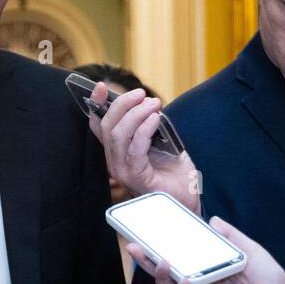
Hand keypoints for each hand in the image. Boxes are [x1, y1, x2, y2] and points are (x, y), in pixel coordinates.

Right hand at [89, 84, 200, 212]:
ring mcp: (123, 170)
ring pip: (117, 135)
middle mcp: (115, 161)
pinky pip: (135, 149)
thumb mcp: (161, 141)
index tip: (101, 86)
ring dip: (136, 115)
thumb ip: (149, 125)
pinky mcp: (136, 177)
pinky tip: (156, 119)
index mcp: (117, 151)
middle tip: (143, 95)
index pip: (99, 125)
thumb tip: (147, 104)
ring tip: (154, 104)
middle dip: (122, 105)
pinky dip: (144, 129)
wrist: (188, 198)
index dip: (96, 104)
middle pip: (107, 126)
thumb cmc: (174, 171)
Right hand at [130, 216, 284, 283]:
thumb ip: (231, 236)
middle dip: (147, 257)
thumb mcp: (249, 250)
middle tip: (133, 244)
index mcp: (206, 265)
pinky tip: (184, 280)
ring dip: (158, 272)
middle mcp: (197, 280)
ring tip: (157, 260)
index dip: (163, 243)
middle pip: (166, 268)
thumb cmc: (268, 280)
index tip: (149, 230)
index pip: (180, 252)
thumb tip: (212, 220)